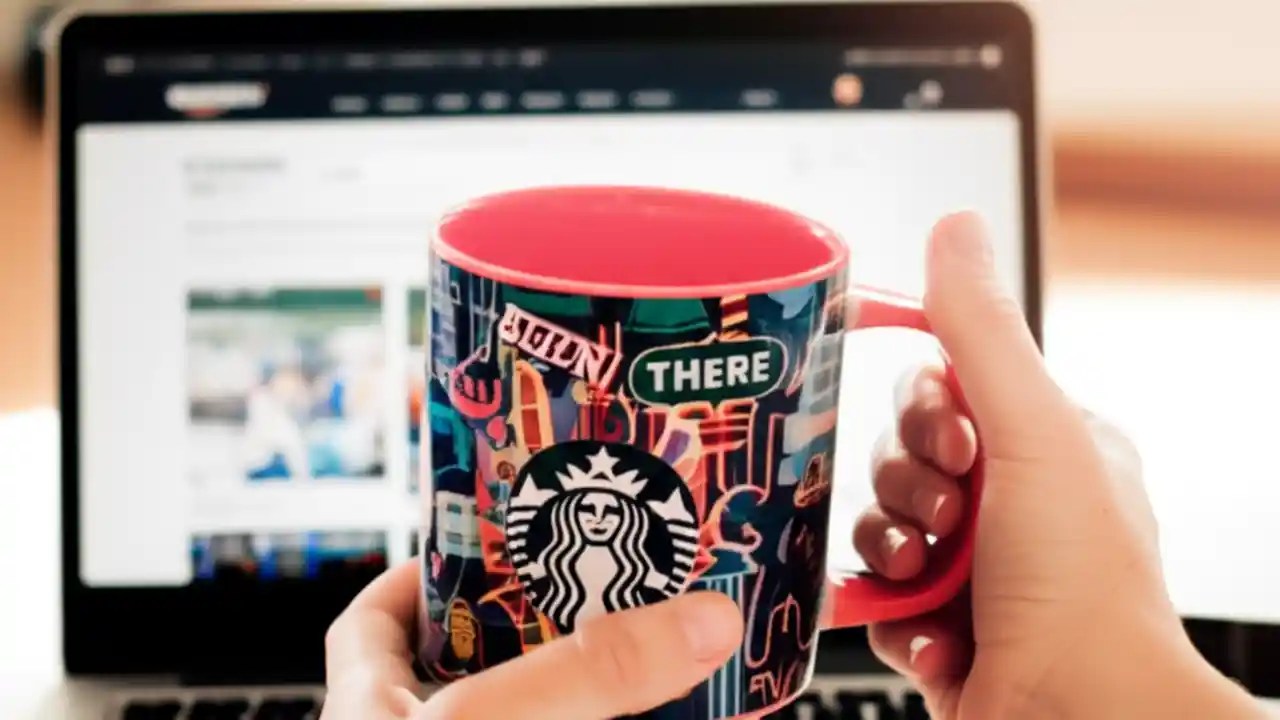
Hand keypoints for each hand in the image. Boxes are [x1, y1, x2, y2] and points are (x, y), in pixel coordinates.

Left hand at [320, 560, 743, 719]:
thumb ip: (590, 671)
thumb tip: (701, 620)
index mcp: (373, 712)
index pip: (379, 619)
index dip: (425, 571)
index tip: (484, 540)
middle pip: (475, 675)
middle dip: (538, 637)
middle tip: (612, 597)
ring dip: (595, 708)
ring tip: (660, 670)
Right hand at [854, 213, 1264, 717]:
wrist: (1073, 719)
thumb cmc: (1082, 589)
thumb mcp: (1032, 435)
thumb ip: (981, 333)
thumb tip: (956, 230)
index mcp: (1046, 450)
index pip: (943, 391)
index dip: (925, 415)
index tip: (952, 445)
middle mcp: (1010, 507)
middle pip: (896, 456)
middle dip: (908, 491)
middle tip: (949, 522)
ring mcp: (970, 570)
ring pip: (874, 524)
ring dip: (894, 552)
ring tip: (936, 582)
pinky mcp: (933, 627)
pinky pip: (871, 593)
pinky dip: (892, 611)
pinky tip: (932, 630)